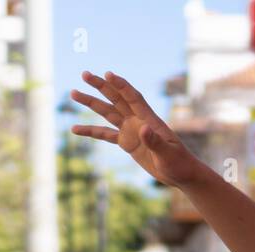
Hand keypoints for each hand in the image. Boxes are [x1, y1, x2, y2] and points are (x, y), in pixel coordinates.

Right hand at [70, 70, 204, 188]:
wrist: (181, 174)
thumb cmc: (179, 163)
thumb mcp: (167, 154)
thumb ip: (155, 141)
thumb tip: (142, 128)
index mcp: (149, 119)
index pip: (133, 98)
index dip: (121, 85)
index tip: (108, 74)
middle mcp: (138, 120)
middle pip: (116, 99)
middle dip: (101, 86)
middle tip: (84, 74)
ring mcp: (131, 130)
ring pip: (107, 112)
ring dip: (91, 102)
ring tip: (73, 93)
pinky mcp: (127, 142)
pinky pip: (105, 135)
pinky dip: (90, 131)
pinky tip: (75, 129)